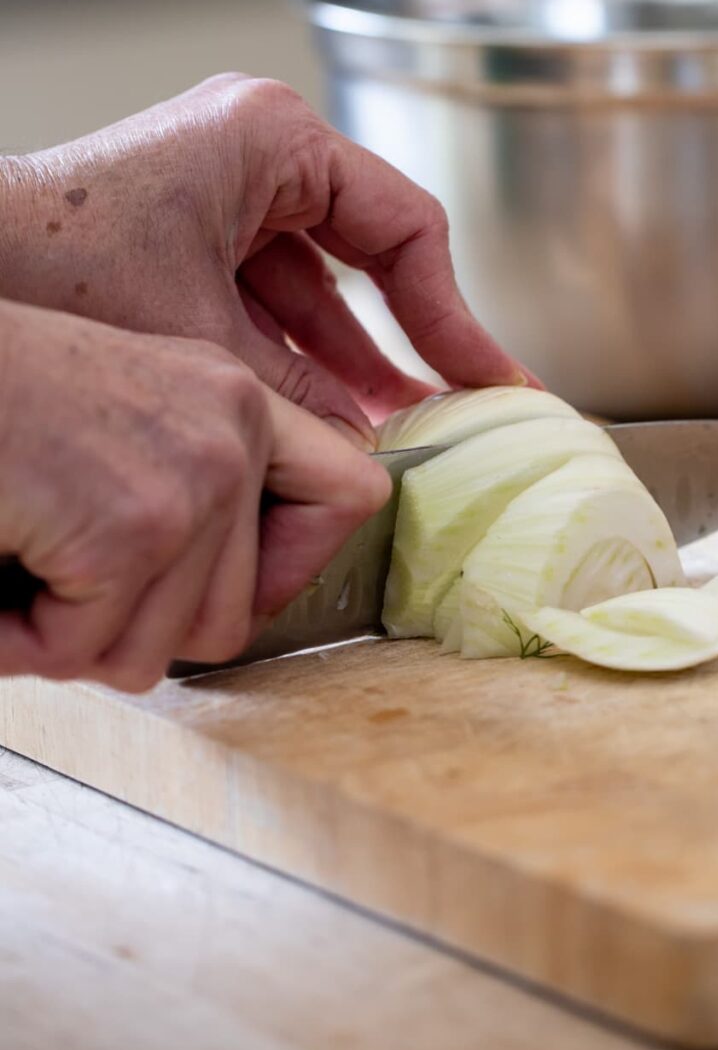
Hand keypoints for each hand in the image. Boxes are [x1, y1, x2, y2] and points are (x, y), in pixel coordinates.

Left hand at [0, 74, 529, 436]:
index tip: (486, 381)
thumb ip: (300, 397)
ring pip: (323, 280)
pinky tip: (334, 413)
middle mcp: (260, 148)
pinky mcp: (197, 227)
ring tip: (405, 427)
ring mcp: (227, 185)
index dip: (452, 317)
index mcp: (276, 137)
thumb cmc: (56, 268)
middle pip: (374, 251)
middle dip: (412, 339)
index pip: (406, 229)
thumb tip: (368, 456)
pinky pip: (274, 293)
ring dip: (356, 358)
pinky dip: (300, 353)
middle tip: (466, 404)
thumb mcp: (202, 342)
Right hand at [0, 300, 390, 690]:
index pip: (351, 495)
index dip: (298, 565)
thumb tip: (241, 611)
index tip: (237, 591)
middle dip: (134, 630)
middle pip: (235, 618)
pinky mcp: (130, 527)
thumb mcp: (126, 419)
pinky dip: (18, 641)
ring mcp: (191, 479)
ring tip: (23, 568)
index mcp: (235, 398)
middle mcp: (232, 429)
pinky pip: (84, 650)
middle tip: (66, 586)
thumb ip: (197, 488)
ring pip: (156, 652)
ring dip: (71, 638)